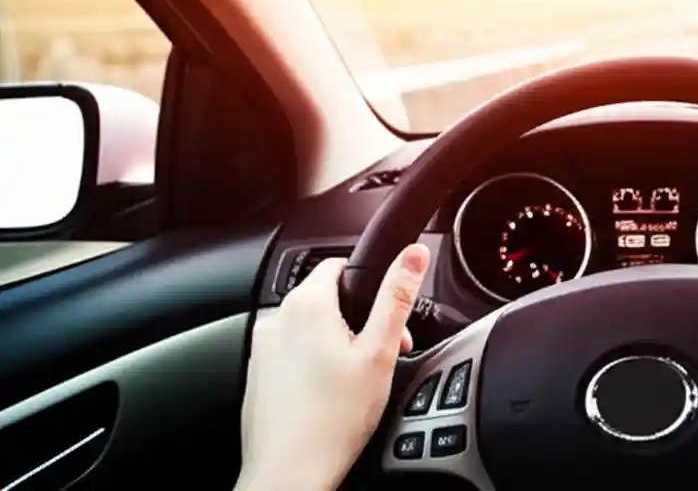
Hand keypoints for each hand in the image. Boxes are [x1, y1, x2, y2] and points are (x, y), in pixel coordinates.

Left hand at [236, 244, 429, 490]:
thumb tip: (413, 254)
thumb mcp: (380, 352)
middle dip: (358, 321)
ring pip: (310, 330)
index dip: (373, 288)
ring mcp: (262, 348)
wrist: (289, 474)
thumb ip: (397, 297)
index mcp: (307, 304)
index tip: (388, 320)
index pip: (341, 265)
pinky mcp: (257, 375)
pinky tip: (329, 397)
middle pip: (327, 300)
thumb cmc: (334, 420)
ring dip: (335, 345)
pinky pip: (292, 356)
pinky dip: (312, 367)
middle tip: (380, 357)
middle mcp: (276, 319)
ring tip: (355, 382)